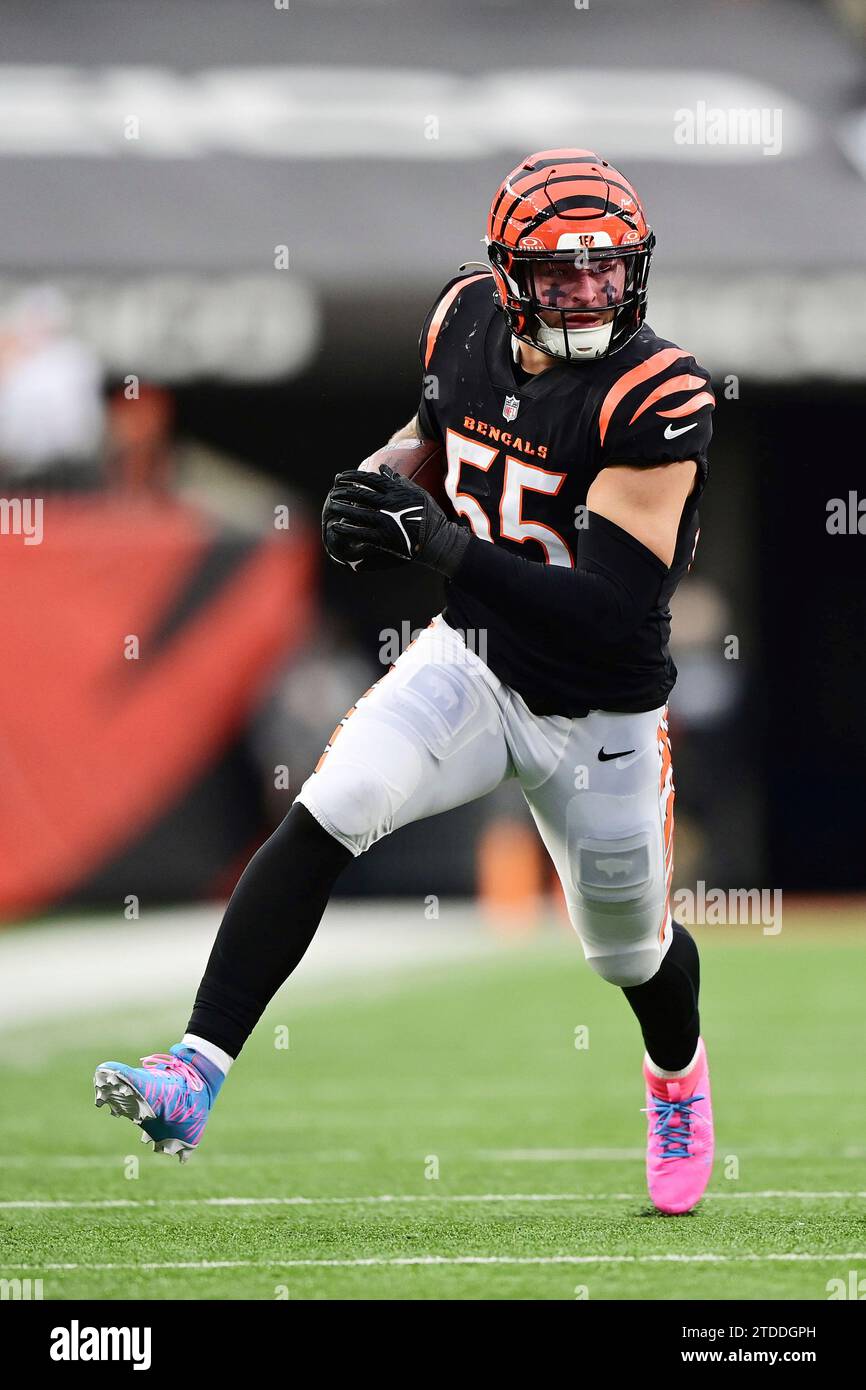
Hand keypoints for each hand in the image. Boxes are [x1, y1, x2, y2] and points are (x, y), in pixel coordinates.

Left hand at [323, 466, 469, 574]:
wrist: (437, 539)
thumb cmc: (429, 515)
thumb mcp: (417, 493)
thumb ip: (398, 480)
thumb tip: (383, 469)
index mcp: (396, 491)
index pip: (369, 480)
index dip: (352, 477)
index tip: (340, 477)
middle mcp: (389, 504)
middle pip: (359, 495)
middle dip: (343, 492)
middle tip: (332, 492)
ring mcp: (385, 520)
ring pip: (357, 512)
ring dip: (341, 509)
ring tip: (331, 506)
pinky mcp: (383, 537)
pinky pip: (360, 532)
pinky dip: (347, 529)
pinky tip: (336, 527)